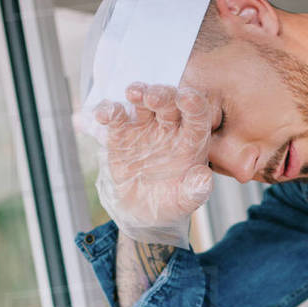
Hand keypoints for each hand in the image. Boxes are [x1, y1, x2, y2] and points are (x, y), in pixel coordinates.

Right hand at [94, 84, 213, 244]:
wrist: (140, 213)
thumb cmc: (170, 205)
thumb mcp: (184, 202)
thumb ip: (195, 190)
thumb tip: (204, 177)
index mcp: (191, 140)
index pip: (197, 115)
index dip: (193, 104)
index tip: (187, 98)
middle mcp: (170, 128)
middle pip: (170, 102)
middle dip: (162, 95)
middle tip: (153, 97)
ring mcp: (145, 127)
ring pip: (143, 102)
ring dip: (139, 93)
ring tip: (132, 93)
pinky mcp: (122, 133)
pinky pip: (116, 117)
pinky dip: (109, 112)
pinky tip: (103, 115)